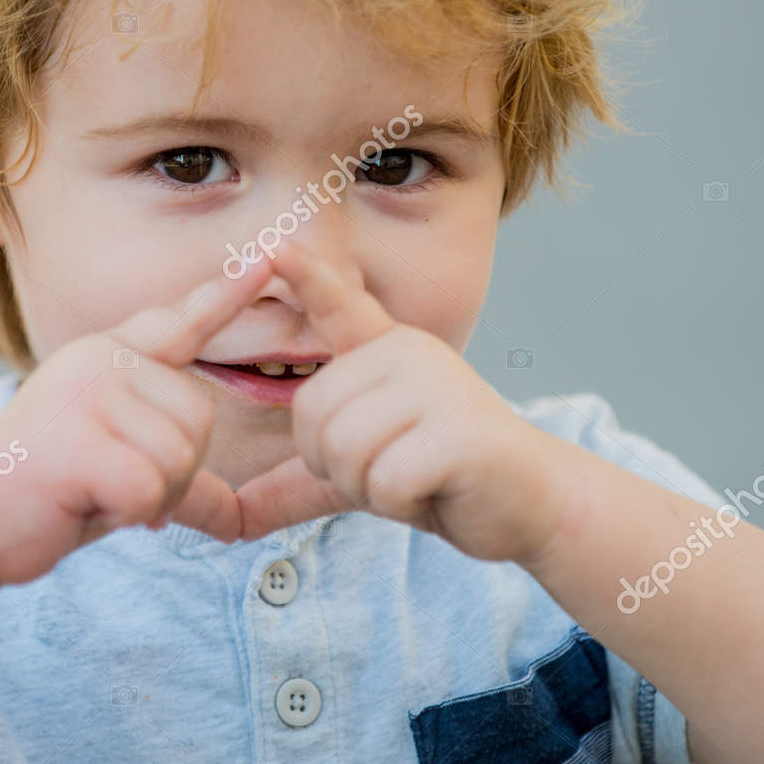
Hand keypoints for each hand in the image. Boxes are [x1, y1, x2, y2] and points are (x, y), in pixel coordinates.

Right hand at [0, 254, 276, 585]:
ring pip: (180, 457)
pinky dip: (127, 514)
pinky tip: (83, 504)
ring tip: (93, 493)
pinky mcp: (76, 439)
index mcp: (107, 356)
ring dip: (151, 498)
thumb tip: (236, 522)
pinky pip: (149, 489)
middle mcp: (99, 360)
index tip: (267, 257)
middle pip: (199, 418)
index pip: (179, 321)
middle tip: (111, 486)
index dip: (226, 293)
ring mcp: (86, 393)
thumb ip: (171, 472)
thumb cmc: (43, 496)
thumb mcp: (115, 467)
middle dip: (173, 474)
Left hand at [213, 240, 563, 562]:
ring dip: (370, 487)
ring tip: (416, 478)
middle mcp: (410, 352)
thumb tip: (231, 519)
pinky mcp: (459, 432)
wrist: (532, 504)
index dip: (305, 275)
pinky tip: (436, 490)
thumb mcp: (363, 474)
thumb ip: (299, 485)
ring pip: (344, 449)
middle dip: (338, 467)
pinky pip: (385, 481)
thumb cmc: (444, 481)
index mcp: (386, 351)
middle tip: (393, 469)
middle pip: (313, 416)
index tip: (274, 244)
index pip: (339, 303)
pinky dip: (401, 503)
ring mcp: (438, 385)